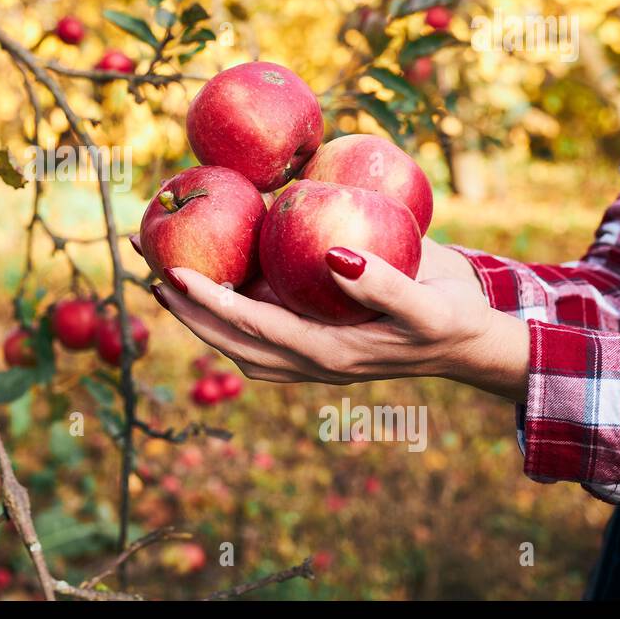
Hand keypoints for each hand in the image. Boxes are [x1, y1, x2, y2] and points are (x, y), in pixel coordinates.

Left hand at [132, 237, 528, 401]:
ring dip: (199, 314)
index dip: (211, 302)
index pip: (254, 328)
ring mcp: (309, 357)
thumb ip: (384, 285)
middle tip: (148, 270)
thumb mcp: (427, 304)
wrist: (472, 342)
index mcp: (329, 354)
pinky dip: (227, 310)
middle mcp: (309, 361)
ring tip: (166, 279)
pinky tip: (216, 280)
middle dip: (186, 311)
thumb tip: (335, 257)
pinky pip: (257, 331)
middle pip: (230, 340)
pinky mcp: (314, 343)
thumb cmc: (451, 317)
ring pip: (237, 341)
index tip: (173, 273)